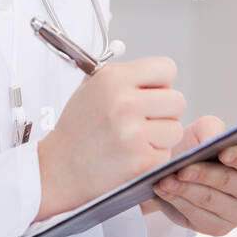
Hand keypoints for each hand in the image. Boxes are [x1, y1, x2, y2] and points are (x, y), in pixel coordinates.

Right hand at [35, 57, 185, 221]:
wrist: (59, 168)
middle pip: (178, 100)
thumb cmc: (78, 129)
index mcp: (114, 79)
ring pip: (176, 129)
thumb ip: (126, 76)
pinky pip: (167, 153)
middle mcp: (124, 103)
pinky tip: (132, 156)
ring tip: (136, 139)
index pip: (166, 68)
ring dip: (161, 136)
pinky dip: (154, 157)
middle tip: (144, 120)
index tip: (150, 93)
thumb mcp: (92, 88)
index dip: (161, 83)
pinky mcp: (141, 161)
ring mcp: (134, 133)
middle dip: (165, 112)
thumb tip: (159, 75)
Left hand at [140, 115, 236, 236]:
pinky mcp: (218, 228)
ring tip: (165, 180)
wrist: (181, 168)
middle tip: (181, 169)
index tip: (223, 152)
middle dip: (203, 175)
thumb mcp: (206, 129)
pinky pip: (197, 217)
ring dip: (184, 190)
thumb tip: (209, 143)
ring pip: (209, 201)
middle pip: (228, 183)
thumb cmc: (201, 147)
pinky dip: (177, 203)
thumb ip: (212, 130)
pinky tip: (164, 192)